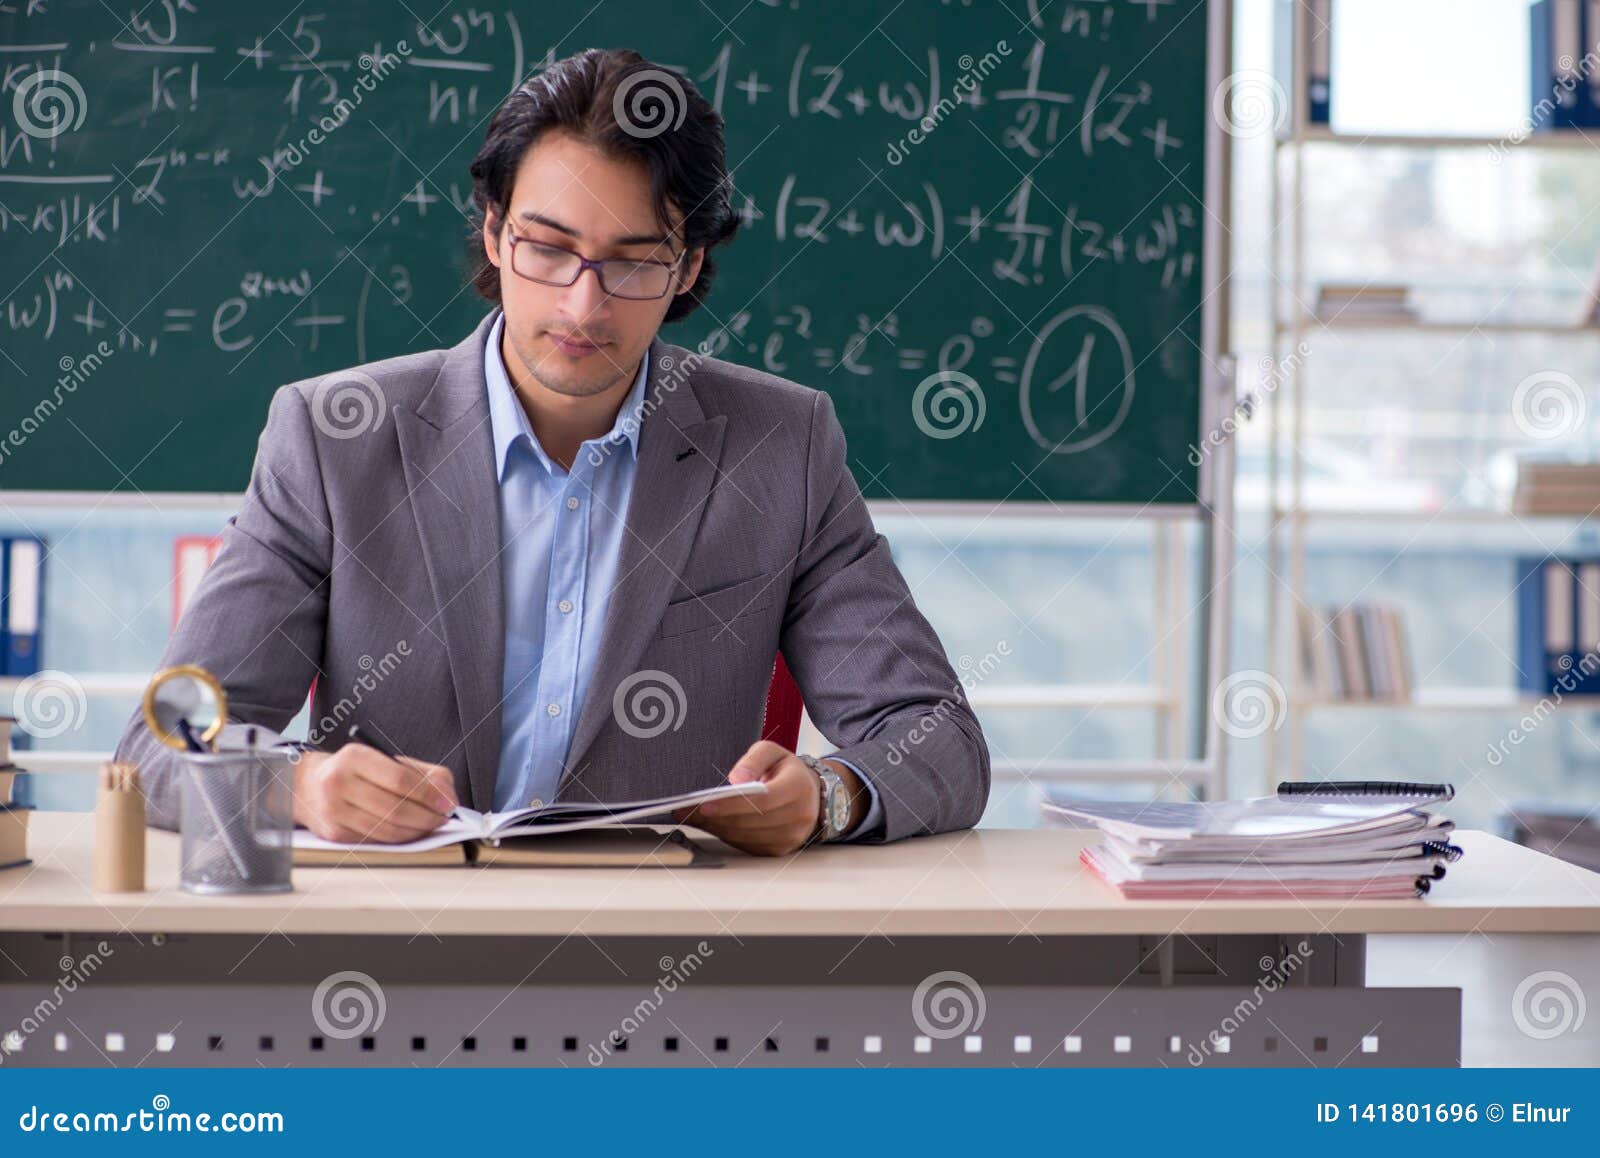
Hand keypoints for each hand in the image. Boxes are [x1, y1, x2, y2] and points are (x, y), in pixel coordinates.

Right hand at [292, 744, 457, 843]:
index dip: (430, 795)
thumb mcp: (387, 761)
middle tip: (443, 818)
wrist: (309, 786)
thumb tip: (448, 798)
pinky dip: (399, 838)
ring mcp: (334, 810)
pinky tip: (409, 831)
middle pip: (396, 809)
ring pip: (387, 829)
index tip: (448, 804)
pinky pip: (376, 840)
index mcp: (355, 757)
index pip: (400, 779)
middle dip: (427, 817)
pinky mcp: (334, 833)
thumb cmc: (357, 772)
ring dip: (417, 831)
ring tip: (429, 825)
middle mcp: (339, 783)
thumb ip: (424, 774)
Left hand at [672, 741, 865, 855]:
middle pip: (751, 821)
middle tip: (686, 810)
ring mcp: (791, 837)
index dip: (731, 805)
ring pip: (746, 836)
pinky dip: (726, 835)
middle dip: (716, 817)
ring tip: (691, 816)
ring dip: (716, 828)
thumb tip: (735, 779)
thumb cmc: (786, 771)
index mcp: (798, 787)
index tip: (704, 804)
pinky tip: (710, 824)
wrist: (812, 794)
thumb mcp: (773, 752)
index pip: (762, 801)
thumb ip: (753, 760)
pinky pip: (747, 845)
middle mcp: (799, 816)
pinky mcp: (780, 849)